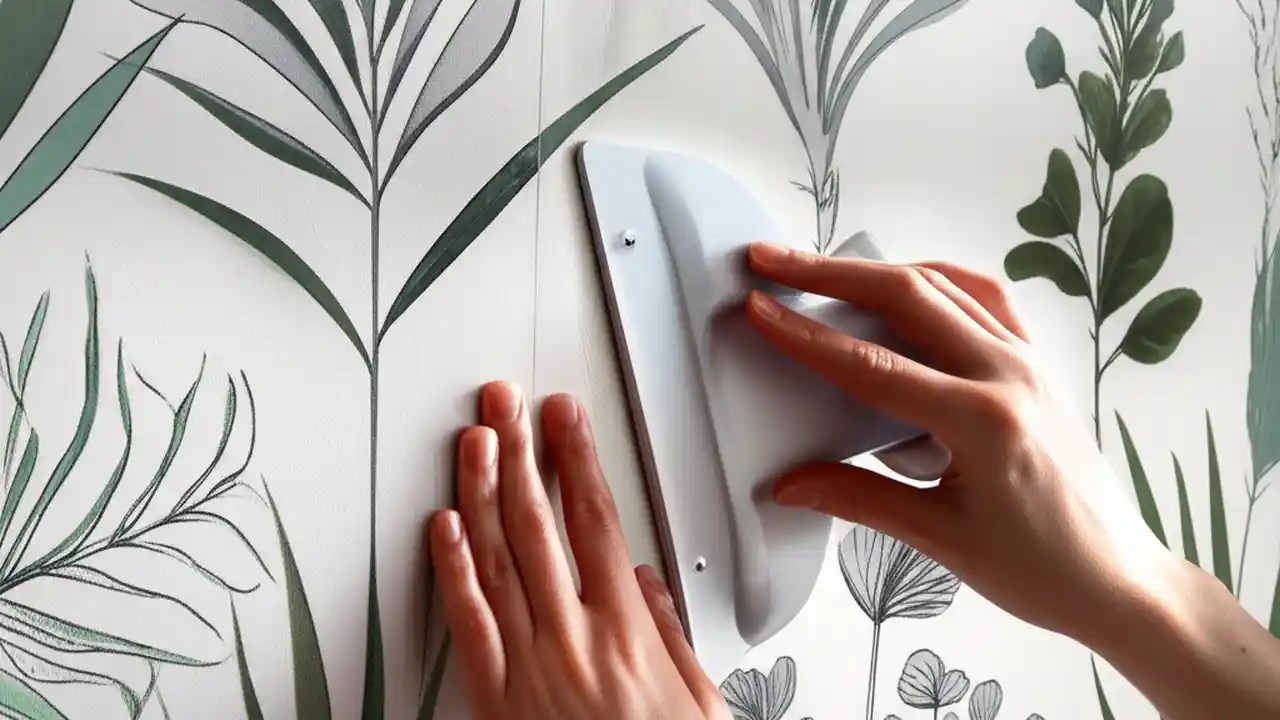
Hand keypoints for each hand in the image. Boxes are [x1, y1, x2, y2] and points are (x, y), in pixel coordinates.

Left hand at [428, 383, 729, 719]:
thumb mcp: (700, 707)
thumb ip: (673, 637)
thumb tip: (645, 581)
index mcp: (629, 632)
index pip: (597, 518)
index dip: (577, 458)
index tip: (566, 418)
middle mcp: (574, 638)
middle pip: (541, 523)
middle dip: (522, 452)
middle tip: (506, 403)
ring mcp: (528, 665)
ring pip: (499, 557)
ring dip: (484, 489)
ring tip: (474, 439)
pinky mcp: (492, 698)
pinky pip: (467, 620)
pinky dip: (451, 567)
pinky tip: (443, 523)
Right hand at [744, 243, 1279, 719]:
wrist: (1120, 579)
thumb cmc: (1045, 569)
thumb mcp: (942, 539)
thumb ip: (859, 500)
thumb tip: (790, 484)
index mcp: (983, 421)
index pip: (872, 366)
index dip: (807, 336)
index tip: (761, 308)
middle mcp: (1009, 375)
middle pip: (907, 295)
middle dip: (829, 274)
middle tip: (772, 260)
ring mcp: (1028, 362)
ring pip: (942, 285)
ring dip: (874, 269)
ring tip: (819, 267)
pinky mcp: (1036, 363)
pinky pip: (982, 297)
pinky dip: (933, 279)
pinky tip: (903, 283)